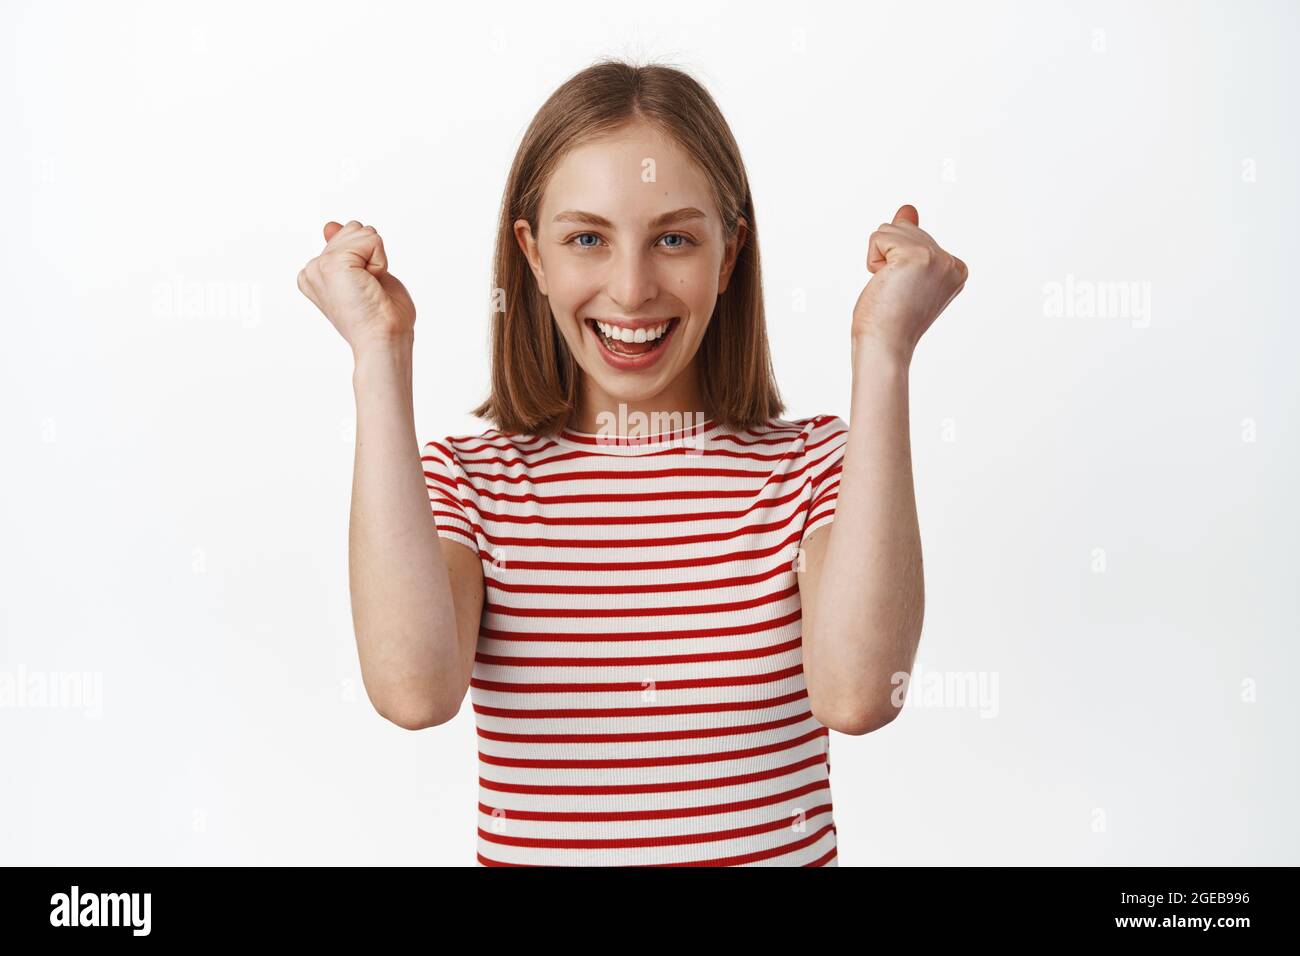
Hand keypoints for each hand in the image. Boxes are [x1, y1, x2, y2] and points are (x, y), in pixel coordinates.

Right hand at [297, 220, 415, 353]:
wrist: (383, 339)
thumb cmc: (381, 316)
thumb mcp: (365, 273)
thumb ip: (348, 248)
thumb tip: (329, 225)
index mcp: (315, 273)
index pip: (347, 236)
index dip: (368, 258)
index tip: (364, 289)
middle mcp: (312, 270)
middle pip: (353, 229)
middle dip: (371, 255)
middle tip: (369, 288)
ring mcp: (319, 266)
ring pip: (362, 232)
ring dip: (376, 259)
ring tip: (369, 287)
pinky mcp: (333, 264)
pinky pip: (371, 239)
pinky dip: (380, 261)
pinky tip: (371, 284)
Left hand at [851, 204, 966, 362]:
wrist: (885, 346)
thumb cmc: (890, 318)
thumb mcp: (903, 274)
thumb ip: (909, 240)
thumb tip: (907, 209)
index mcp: (956, 268)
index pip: (915, 237)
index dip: (899, 263)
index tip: (906, 292)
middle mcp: (951, 262)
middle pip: (904, 229)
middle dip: (889, 257)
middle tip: (895, 292)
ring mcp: (936, 258)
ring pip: (891, 230)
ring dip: (879, 259)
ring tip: (890, 289)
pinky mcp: (916, 256)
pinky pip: (878, 237)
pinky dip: (872, 260)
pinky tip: (884, 283)